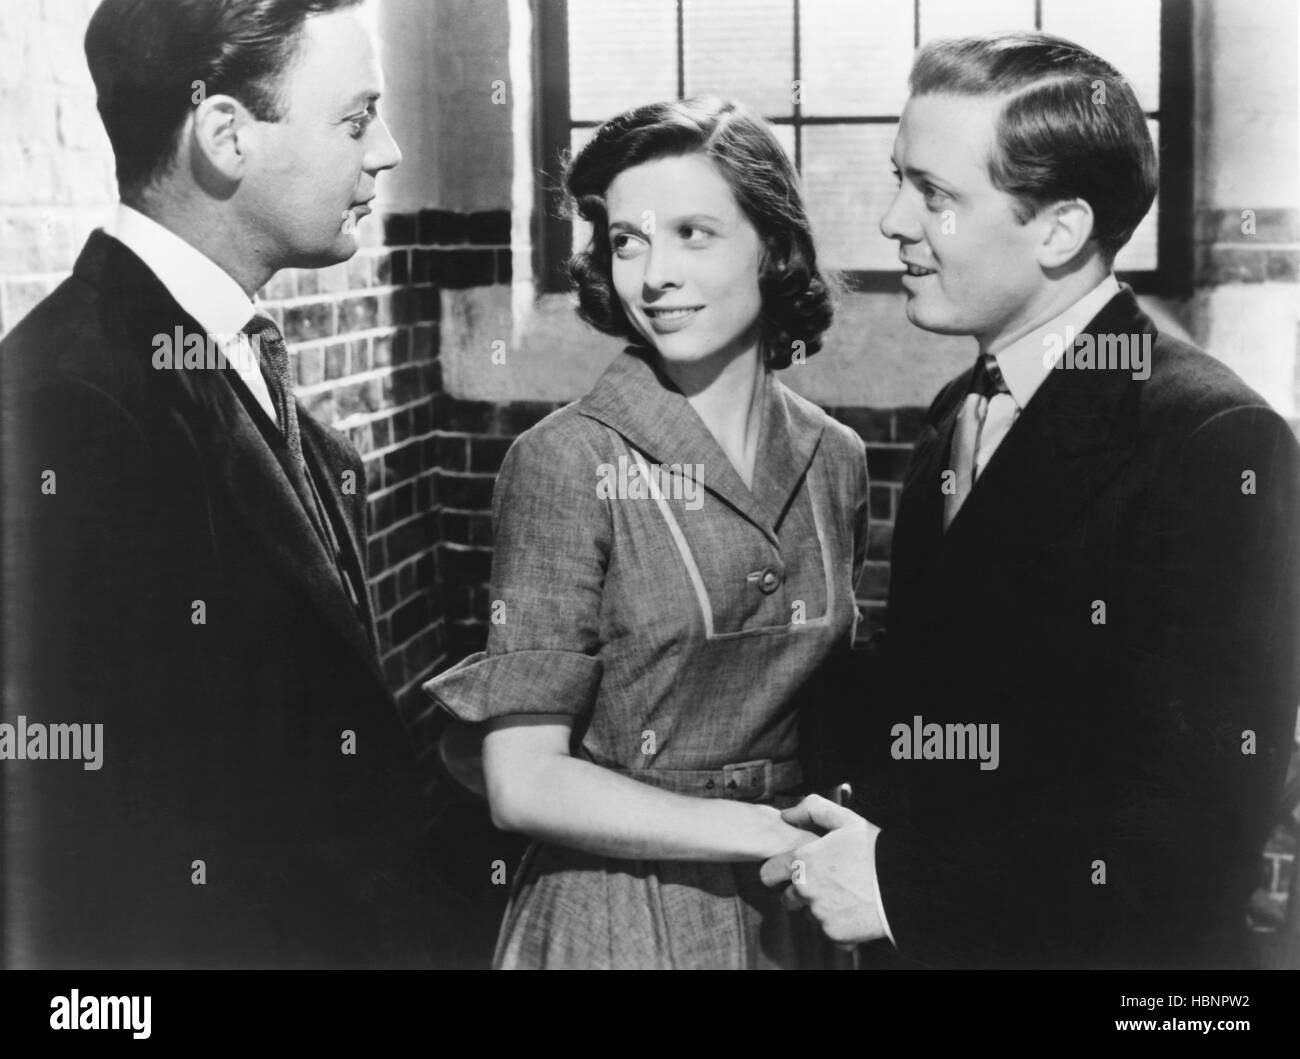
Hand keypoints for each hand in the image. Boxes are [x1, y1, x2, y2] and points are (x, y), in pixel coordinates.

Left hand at [759, 795, 886, 946]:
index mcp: (803, 861)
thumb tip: (786, 813)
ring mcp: (819, 914)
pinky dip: (840, 926)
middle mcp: (805, 890)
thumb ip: (811, 810)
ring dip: (821, 909)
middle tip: (826, 885)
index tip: (792, 871)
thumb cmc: (876, 850)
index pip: (769, 873)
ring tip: (846, 896)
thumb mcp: (846, 819)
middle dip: (800, 894)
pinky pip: (830, 933)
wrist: (905, 885)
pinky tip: (856, 911)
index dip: (778, 872)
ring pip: (809, 916)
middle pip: (787, 899)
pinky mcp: (835, 934)